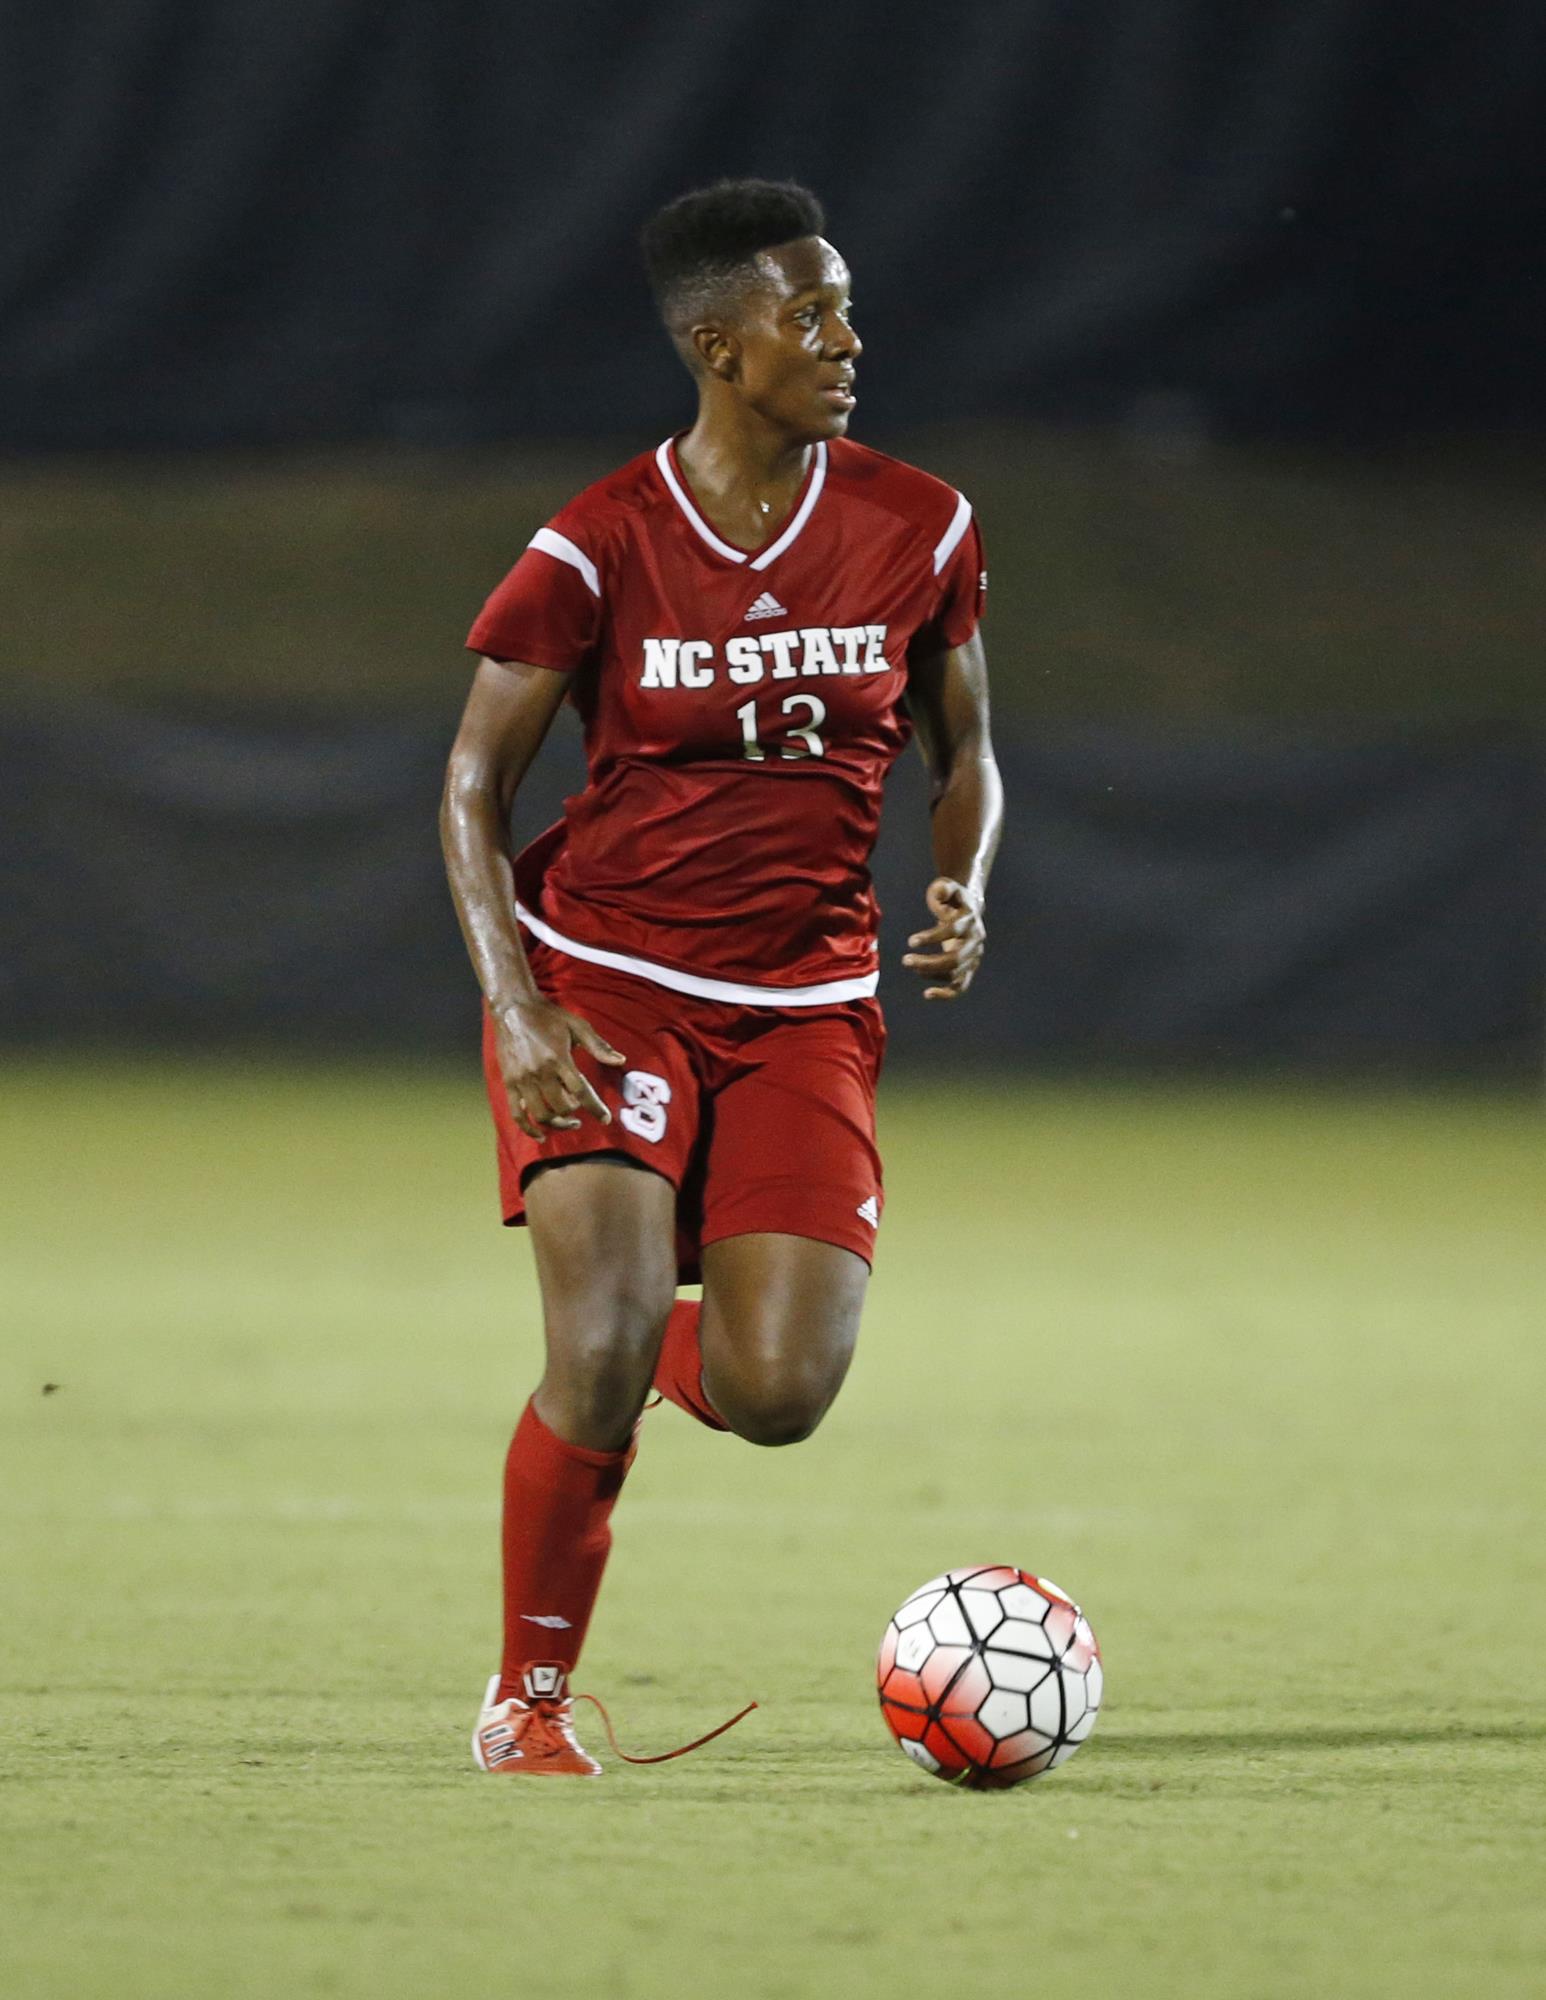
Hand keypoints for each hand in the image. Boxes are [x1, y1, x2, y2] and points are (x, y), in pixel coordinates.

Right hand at [492, 996, 626, 1140]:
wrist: (513, 1007)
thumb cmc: (548, 1016)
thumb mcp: (577, 1026)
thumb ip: (599, 1046)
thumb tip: (621, 1061)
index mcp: (559, 1058)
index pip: (581, 1092)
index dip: (595, 1108)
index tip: (605, 1119)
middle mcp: (540, 1072)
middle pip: (561, 1106)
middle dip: (575, 1114)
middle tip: (582, 1113)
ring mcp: (522, 1080)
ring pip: (541, 1114)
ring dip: (557, 1124)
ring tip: (568, 1122)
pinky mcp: (509, 1083)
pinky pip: (517, 1114)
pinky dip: (528, 1129)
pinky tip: (540, 1136)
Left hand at [902, 877, 985, 1000]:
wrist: (969, 910)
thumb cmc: (952, 898)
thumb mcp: (947, 887)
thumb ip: (942, 888)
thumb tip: (938, 894)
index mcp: (970, 920)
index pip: (953, 931)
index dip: (932, 937)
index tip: (910, 941)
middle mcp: (975, 940)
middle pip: (955, 958)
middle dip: (929, 962)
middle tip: (905, 960)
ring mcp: (974, 956)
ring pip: (956, 973)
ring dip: (931, 973)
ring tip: (911, 965)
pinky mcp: (969, 968)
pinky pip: (961, 986)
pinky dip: (946, 993)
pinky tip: (927, 994)